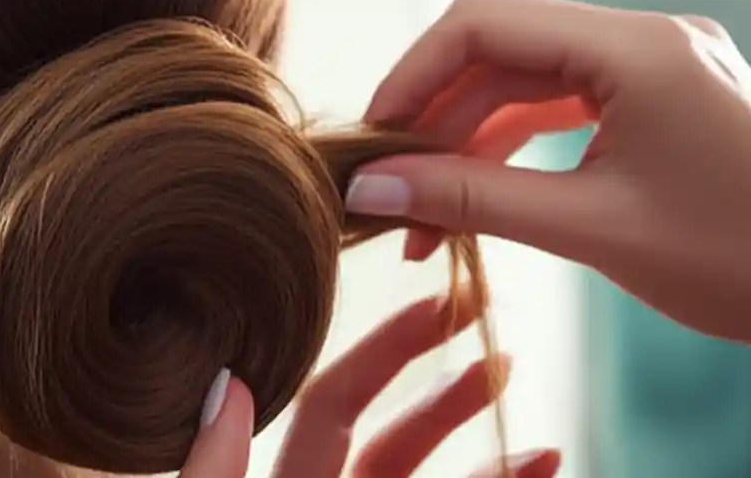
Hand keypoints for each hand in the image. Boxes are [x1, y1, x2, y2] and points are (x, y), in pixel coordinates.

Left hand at [180, 292, 559, 476]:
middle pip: (392, 426)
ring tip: (510, 370)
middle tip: (480, 305)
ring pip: (428, 468)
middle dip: (435, 368)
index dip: (384, 351)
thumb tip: (225, 382)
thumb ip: (219, 468)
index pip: (334, 403)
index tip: (435, 302)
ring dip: (473, 423)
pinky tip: (545, 455)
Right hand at [346, 0, 750, 341]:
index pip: (482, 23)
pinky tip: (476, 201)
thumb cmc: (743, 261)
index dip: (410, 75)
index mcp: (637, 49)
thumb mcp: (592, 230)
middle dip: (433, 120)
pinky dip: (509, 151)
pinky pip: (560, 110)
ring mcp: (655, 67)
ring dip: (466, 143)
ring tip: (426, 222)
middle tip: (389, 194)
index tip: (369, 142)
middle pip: (498, 53)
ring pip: (524, 84)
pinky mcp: (659, 100)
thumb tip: (372, 193)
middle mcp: (645, 39)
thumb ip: (470, 202)